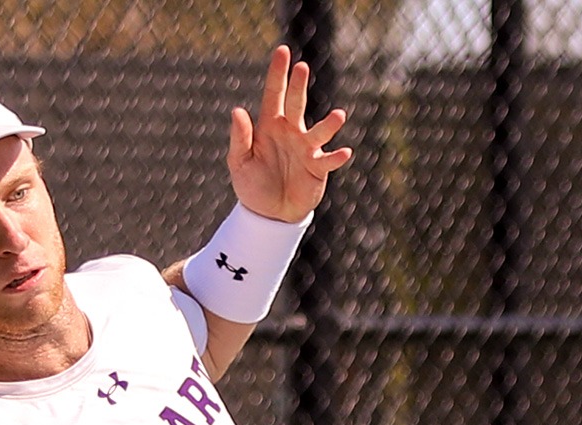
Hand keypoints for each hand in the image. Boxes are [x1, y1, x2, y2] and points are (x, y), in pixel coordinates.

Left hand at [228, 45, 353, 223]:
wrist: (269, 215)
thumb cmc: (253, 185)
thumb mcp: (239, 162)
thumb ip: (240, 137)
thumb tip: (237, 110)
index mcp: (269, 127)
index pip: (274, 95)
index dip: (277, 74)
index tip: (282, 51)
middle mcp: (290, 132)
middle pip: (296, 104)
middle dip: (299, 86)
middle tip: (302, 67)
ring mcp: (306, 149)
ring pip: (318, 131)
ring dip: (328, 124)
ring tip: (339, 116)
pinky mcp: (317, 168)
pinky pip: (327, 160)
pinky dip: (336, 157)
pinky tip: (344, 152)